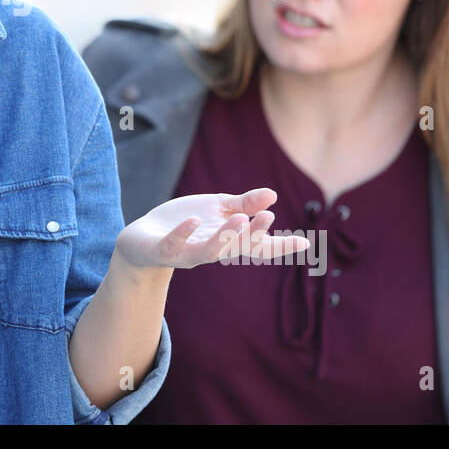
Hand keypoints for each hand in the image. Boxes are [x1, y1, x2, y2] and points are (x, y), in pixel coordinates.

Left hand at [114, 187, 309, 269]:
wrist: (142, 238)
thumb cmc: (185, 223)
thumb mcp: (217, 208)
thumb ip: (243, 204)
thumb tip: (273, 196)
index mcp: (226, 240)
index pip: (257, 246)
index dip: (280, 246)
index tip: (305, 243)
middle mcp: (210, 250)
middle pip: (236, 247)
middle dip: (252, 234)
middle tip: (268, 217)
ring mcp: (186, 252)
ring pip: (208, 250)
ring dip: (225, 237)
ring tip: (238, 220)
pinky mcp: (162, 250)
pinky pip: (173, 245)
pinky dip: (183, 234)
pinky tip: (193, 220)